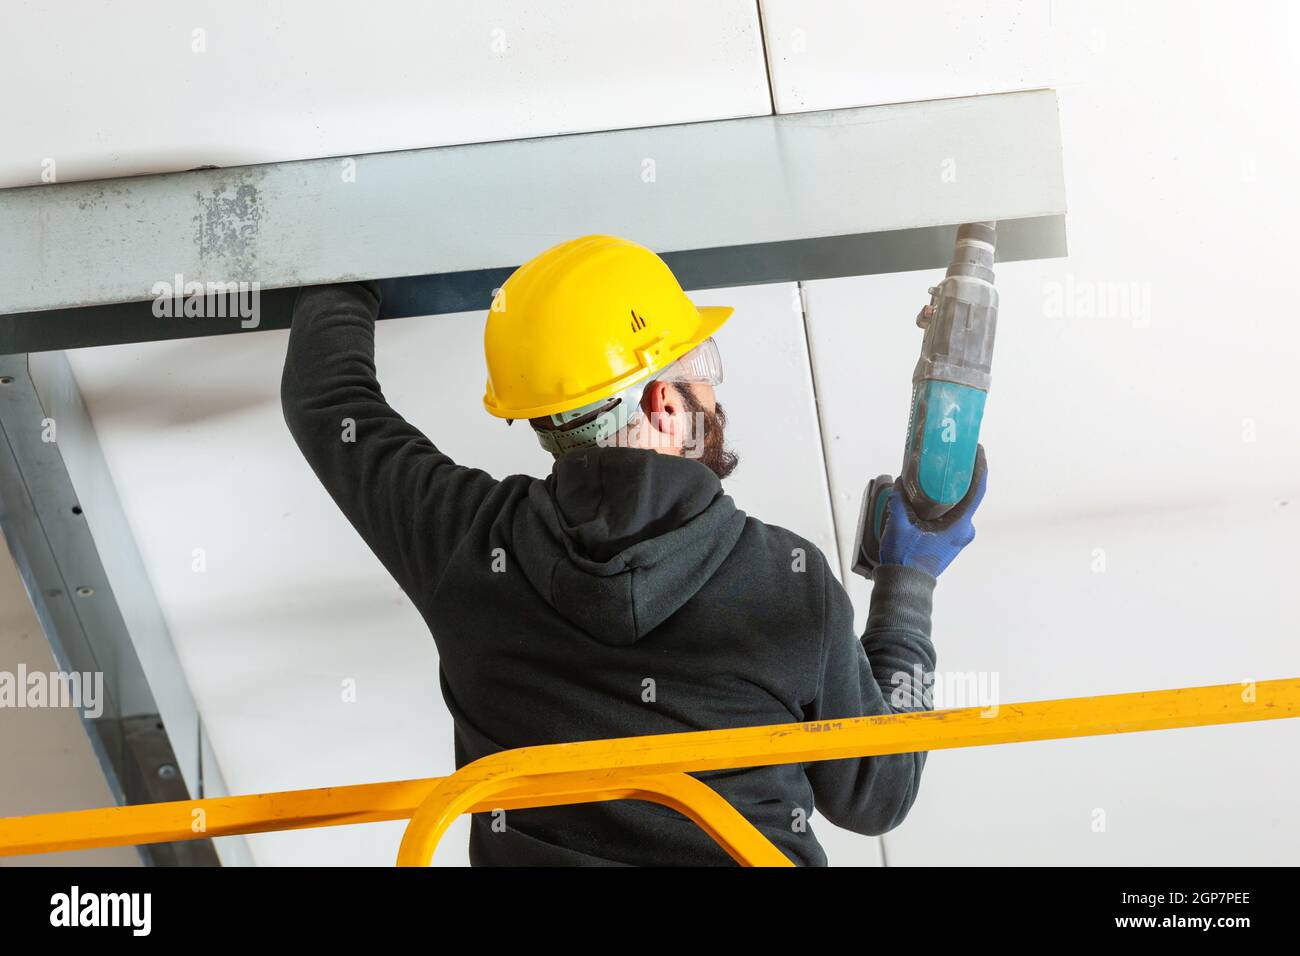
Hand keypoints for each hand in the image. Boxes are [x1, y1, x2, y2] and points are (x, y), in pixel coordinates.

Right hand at [879, 444, 987, 576]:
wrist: (904, 585)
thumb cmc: (905, 558)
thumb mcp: (898, 525)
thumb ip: (899, 501)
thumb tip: (900, 481)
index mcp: (959, 525)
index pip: (977, 490)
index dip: (980, 467)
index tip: (978, 449)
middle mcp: (964, 530)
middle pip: (969, 496)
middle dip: (962, 475)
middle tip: (954, 456)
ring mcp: (958, 537)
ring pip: (959, 506)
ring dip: (952, 489)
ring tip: (941, 472)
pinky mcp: (950, 541)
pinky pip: (952, 515)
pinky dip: (946, 502)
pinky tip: (932, 494)